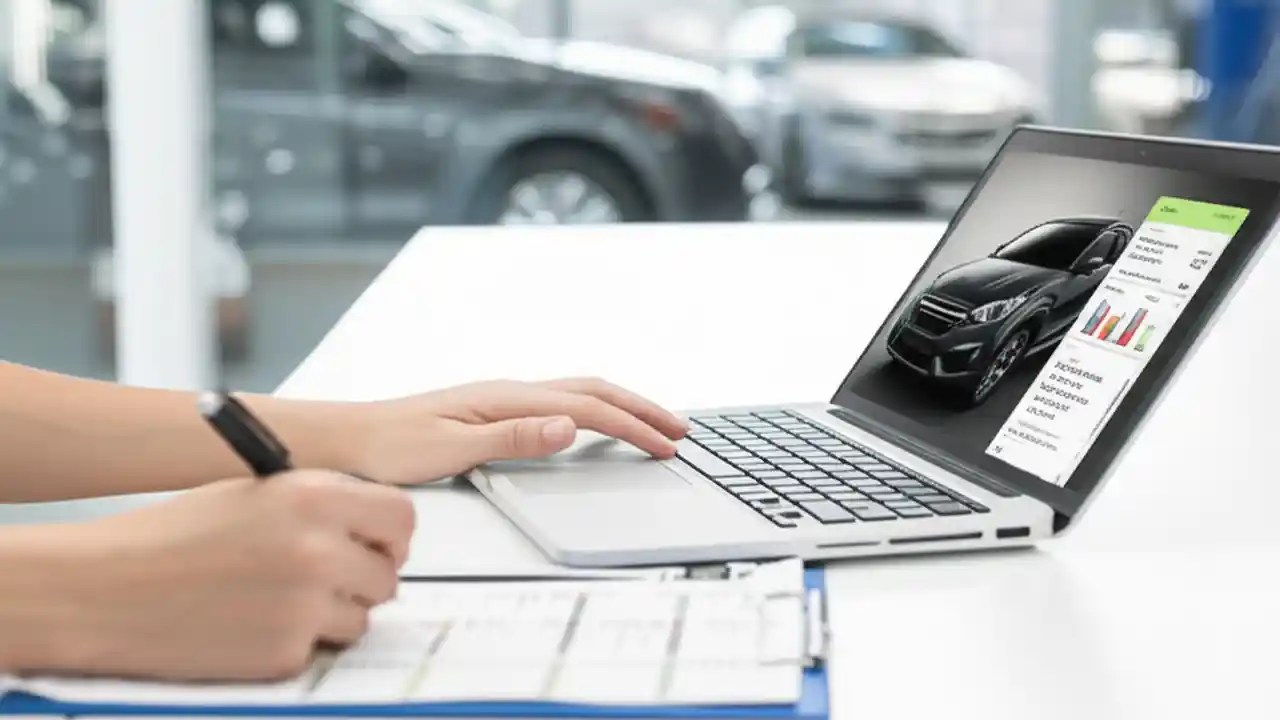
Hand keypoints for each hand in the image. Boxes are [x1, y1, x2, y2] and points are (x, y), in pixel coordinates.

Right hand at [18, 471, 413, 680]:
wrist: (104, 589)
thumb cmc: (171, 538)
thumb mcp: (256, 493)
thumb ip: (322, 506)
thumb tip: (373, 530)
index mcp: (314, 495)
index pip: (402, 517)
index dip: (390, 534)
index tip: (378, 544)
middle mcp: (319, 549)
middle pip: (387, 575)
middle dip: (362, 579)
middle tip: (327, 579)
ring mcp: (305, 606)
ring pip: (360, 619)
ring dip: (331, 614)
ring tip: (274, 599)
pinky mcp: (285, 654)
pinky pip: (317, 650)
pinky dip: (293, 643)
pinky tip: (248, 624)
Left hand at [337, 378, 687, 485]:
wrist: (344, 439)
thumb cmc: (389, 447)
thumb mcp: (451, 448)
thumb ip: (514, 437)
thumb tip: (570, 426)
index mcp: (507, 398)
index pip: (588, 409)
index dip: (633, 427)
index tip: (668, 447)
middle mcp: (509, 391)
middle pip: (593, 391)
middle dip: (641, 408)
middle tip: (681, 430)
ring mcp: (501, 399)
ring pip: (578, 393)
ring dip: (621, 405)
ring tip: (652, 421)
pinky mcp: (491, 412)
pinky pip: (559, 403)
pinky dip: (593, 410)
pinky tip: (594, 423)